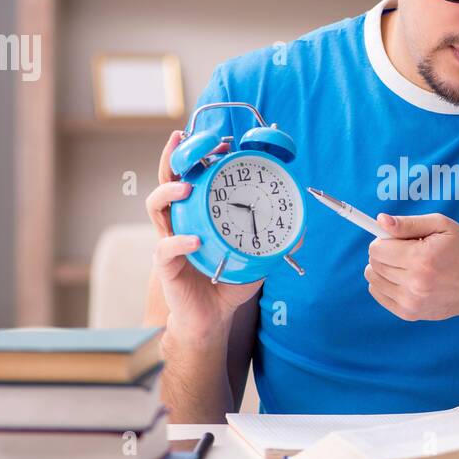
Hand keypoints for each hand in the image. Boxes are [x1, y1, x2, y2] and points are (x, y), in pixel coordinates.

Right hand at [146, 130, 262, 339]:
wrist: (211, 316)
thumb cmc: (228, 281)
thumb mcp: (256, 257)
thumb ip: (274, 242)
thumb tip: (302, 231)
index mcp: (198, 211)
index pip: (193, 174)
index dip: (200, 155)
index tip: (220, 144)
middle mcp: (179, 220)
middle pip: (166, 179)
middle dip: (175, 157)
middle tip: (186, 142)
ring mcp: (169, 239)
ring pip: (156, 206)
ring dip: (169, 192)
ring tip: (187, 188)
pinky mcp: (165, 264)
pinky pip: (166, 248)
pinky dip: (179, 241)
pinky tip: (195, 240)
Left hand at [364, 212, 458, 320]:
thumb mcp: (441, 226)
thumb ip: (409, 223)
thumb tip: (381, 220)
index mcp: (421, 259)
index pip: (377, 249)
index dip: (383, 239)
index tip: (395, 238)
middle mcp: (415, 283)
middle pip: (374, 264)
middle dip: (384, 253)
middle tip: (404, 250)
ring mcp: (411, 302)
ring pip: (373, 280)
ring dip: (383, 269)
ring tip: (405, 265)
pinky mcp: (409, 314)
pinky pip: (378, 294)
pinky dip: (384, 284)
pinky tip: (403, 278)